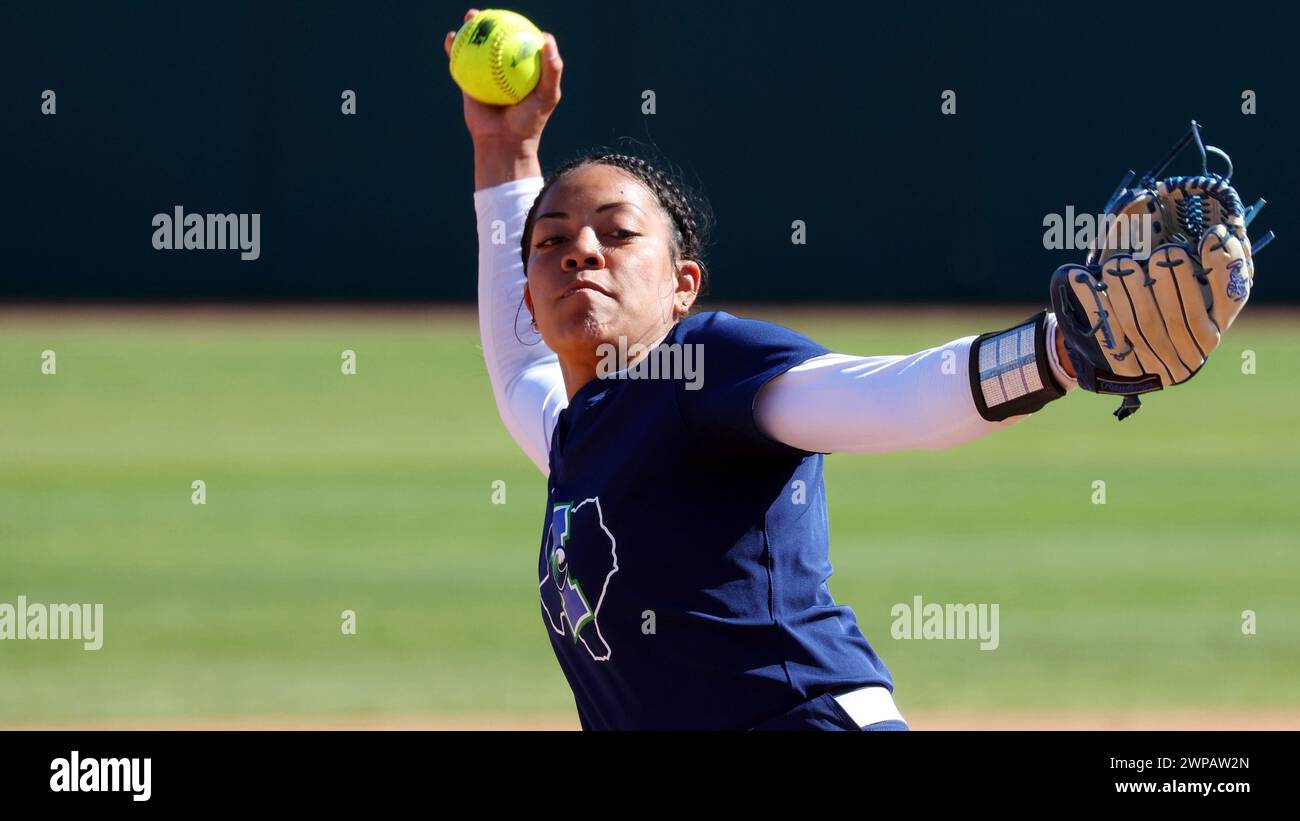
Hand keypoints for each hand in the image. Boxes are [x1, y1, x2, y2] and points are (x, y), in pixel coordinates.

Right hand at [445, 7, 563, 187]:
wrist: (503, 143)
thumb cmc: (529, 122)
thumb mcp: (547, 95)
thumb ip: (552, 69)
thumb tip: (546, 39)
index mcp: (524, 71)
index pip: (522, 43)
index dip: (518, 28)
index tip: (516, 19)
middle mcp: (505, 71)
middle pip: (497, 41)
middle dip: (493, 23)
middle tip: (491, 13)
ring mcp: (486, 75)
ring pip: (477, 49)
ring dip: (471, 30)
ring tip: (470, 18)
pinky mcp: (469, 83)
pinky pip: (459, 62)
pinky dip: (453, 48)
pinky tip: (451, 38)